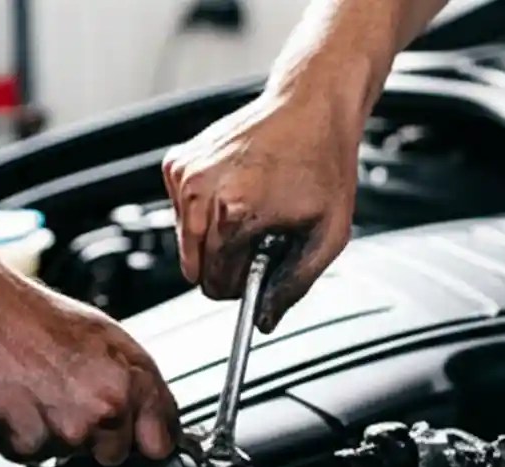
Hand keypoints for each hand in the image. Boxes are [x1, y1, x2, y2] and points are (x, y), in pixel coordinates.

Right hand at [0, 275, 179, 466]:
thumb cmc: (41, 320)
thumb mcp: (114, 341)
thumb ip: (146, 387)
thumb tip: (165, 423)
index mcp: (129, 386)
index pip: (161, 446)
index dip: (150, 438)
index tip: (143, 434)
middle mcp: (100, 413)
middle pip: (116, 455)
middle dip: (104, 435)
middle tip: (78, 397)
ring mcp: (61, 434)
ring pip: (76, 455)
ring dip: (65, 434)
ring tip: (48, 391)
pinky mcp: (23, 446)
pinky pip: (39, 456)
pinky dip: (31, 436)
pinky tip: (26, 402)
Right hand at [161, 86, 363, 331]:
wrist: (310, 108)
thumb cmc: (323, 165)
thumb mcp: (327, 236)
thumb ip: (295, 286)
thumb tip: (265, 321)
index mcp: (233, 214)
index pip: (215, 284)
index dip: (241, 286)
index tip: (262, 269)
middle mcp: (198, 192)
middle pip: (195, 267)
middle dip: (228, 262)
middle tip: (264, 236)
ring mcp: (183, 175)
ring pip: (187, 241)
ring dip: (217, 237)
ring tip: (255, 207)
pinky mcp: (176, 163)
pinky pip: (183, 212)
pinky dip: (207, 211)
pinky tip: (239, 189)